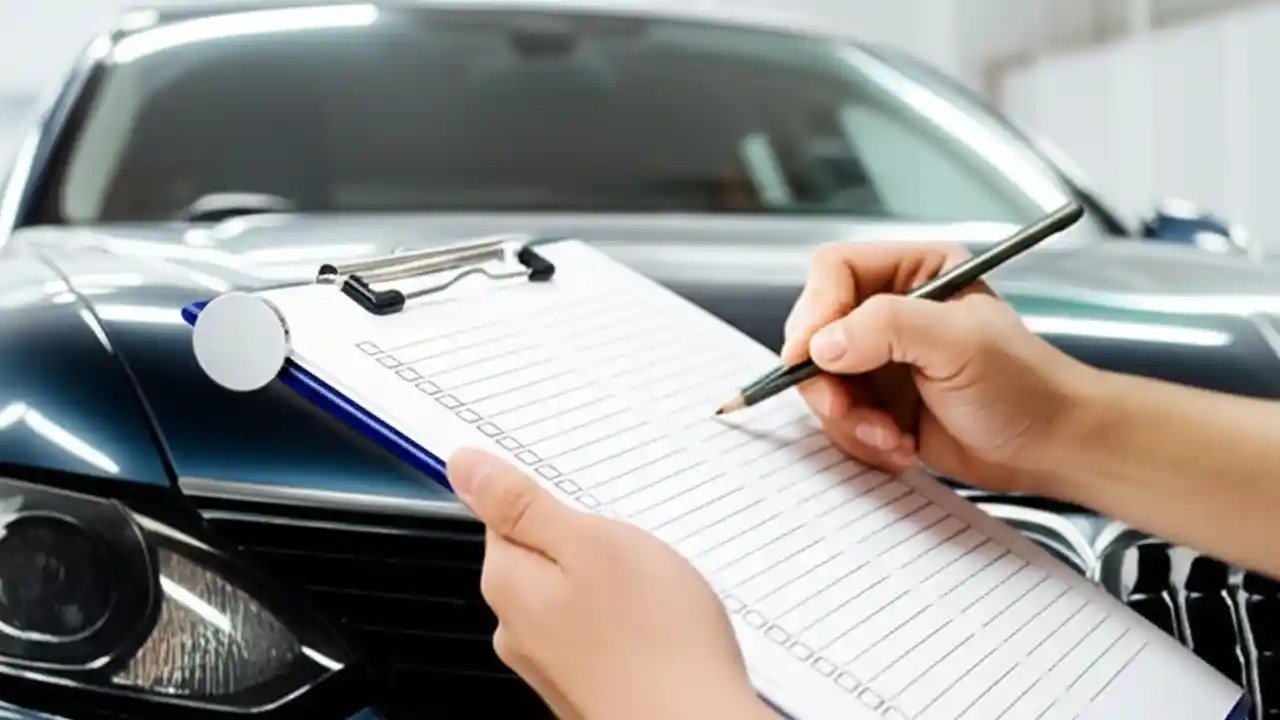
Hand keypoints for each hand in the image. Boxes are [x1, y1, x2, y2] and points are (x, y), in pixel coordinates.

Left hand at [448, 448, 775, 719]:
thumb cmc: (655, 640)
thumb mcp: (590, 543)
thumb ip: (521, 504)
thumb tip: (463, 466)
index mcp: (509, 584)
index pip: (505, 516)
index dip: (554, 501)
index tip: (591, 503)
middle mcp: (518, 630)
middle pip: (541, 556)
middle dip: (587, 543)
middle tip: (634, 549)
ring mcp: (553, 663)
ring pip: (574, 594)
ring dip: (611, 583)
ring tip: (654, 589)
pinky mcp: (587, 683)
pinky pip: (598, 630)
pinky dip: (625, 620)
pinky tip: (657, 625)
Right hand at [780, 243, 1094, 492]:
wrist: (1051, 447)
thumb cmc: (1025, 386)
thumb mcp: (959, 343)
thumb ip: (888, 327)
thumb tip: (823, 344)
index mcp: (914, 273)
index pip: (835, 272)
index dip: (814, 312)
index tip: (809, 355)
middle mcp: (890, 313)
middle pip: (816, 332)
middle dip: (828, 381)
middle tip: (848, 409)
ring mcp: (881, 361)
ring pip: (821, 383)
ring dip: (849, 419)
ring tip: (892, 436)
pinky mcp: (880, 404)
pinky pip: (839, 420)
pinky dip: (862, 441)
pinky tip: (902, 446)